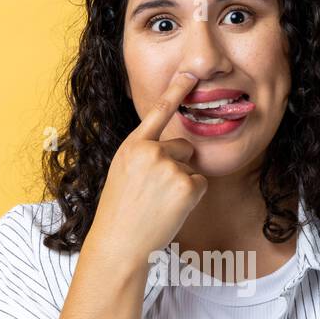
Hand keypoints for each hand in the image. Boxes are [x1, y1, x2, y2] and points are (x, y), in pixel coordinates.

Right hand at [85, 71, 207, 269]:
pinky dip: (191, 198)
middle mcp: (150, 151)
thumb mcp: (124, 173)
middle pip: (183, 146)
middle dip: (177, 166)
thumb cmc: (121, 213)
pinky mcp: (185, 185)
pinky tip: (171, 210)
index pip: (158, 112)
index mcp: (132, 146)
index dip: (176, 90)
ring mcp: (169, 167)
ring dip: (182, 185)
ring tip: (159, 204)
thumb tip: (173, 147)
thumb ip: (144, 154)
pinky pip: (200, 184)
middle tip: (155, 193)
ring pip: (192, 167)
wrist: (119, 244)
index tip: (190, 73)